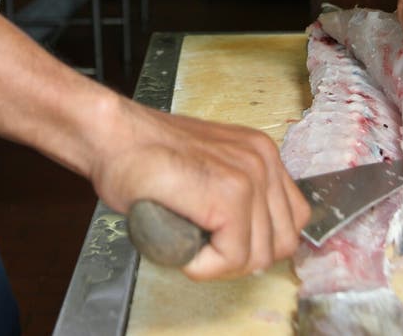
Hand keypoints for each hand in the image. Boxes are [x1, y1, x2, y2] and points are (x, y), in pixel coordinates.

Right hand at [89, 96, 309, 279]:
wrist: (112, 136)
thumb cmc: (144, 155)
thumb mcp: (207, 167)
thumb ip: (234, 192)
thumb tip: (251, 238)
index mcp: (261, 152)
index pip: (290, 218)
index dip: (258, 242)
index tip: (225, 243)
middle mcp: (262, 158)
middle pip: (282, 240)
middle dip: (244, 257)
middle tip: (206, 249)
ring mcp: (248, 174)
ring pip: (259, 254)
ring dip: (223, 263)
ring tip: (192, 245)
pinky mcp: (228, 194)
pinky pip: (233, 256)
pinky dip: (206, 266)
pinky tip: (184, 249)